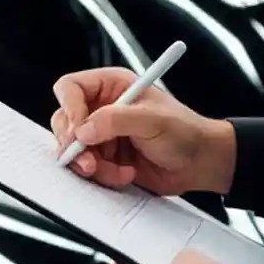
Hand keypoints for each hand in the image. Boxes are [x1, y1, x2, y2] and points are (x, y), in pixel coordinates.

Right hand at [51, 67, 236, 194]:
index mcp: (111, 87)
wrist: (199, 164)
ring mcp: (101, 135)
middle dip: (74, 144)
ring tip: (117, 171)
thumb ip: (114, 121)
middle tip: (89, 160)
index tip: (79, 130)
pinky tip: (125, 174)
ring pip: (73, 150)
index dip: (69, 108)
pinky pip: (86, 168)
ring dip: (91, 165)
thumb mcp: (152, 120)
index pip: (70, 89)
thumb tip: (82, 131)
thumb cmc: (184, 132)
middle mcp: (101, 109)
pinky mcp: (105, 158)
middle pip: (64, 121)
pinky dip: (102, 176)